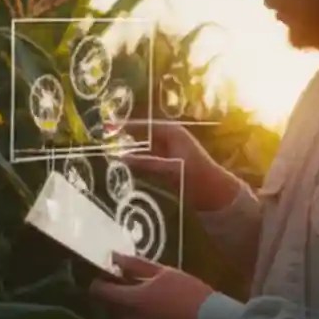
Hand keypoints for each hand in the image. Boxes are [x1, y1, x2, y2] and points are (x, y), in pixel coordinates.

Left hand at [89, 253, 215, 318]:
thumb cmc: (189, 294)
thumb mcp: (164, 273)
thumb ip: (135, 265)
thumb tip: (114, 257)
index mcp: (129, 301)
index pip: (98, 292)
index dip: (102, 283)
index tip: (112, 278)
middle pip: (110, 310)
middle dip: (119, 300)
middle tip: (138, 293)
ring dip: (130, 318)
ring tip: (152, 311)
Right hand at [115, 120, 240, 212]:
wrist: (215, 194)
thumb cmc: (196, 175)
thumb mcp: (171, 169)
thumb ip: (146, 163)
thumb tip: (121, 158)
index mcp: (172, 132)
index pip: (145, 124)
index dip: (126, 125)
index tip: (108, 126)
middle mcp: (170, 138)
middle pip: (143, 134)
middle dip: (125, 136)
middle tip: (104, 138)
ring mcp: (169, 151)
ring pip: (144, 148)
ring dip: (129, 149)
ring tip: (108, 151)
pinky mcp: (168, 165)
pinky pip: (147, 160)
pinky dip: (136, 162)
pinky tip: (123, 166)